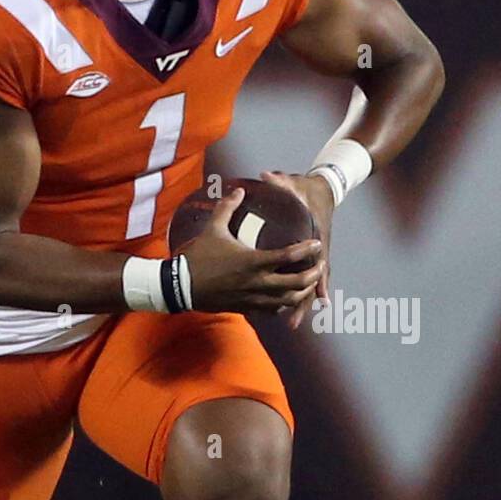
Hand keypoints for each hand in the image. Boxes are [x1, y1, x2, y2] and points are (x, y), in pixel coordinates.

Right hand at [180, 186, 322, 314]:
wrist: (180, 286)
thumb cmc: (198, 256)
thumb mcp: (213, 228)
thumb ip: (227, 207)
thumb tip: (238, 189)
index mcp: (253, 261)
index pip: (288, 257)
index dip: (306, 250)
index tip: (317, 243)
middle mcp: (257, 283)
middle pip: (295, 284)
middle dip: (313, 276)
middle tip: (320, 266)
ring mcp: (253, 299)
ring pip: (287, 301)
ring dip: (302, 292)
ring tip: (309, 283)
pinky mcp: (246, 308)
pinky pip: (272, 310)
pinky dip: (283, 304)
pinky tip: (287, 297)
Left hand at [260, 169, 334, 329]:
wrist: (326, 189)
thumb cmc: (309, 189)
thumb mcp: (295, 185)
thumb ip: (280, 181)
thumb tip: (264, 175)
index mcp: (314, 237)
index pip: (314, 262)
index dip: (312, 281)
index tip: (306, 297)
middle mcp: (318, 251)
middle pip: (311, 282)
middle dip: (302, 302)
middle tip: (293, 323)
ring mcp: (316, 256)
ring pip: (308, 285)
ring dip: (301, 304)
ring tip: (293, 325)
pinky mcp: (311, 258)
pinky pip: (304, 280)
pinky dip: (301, 295)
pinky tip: (292, 310)